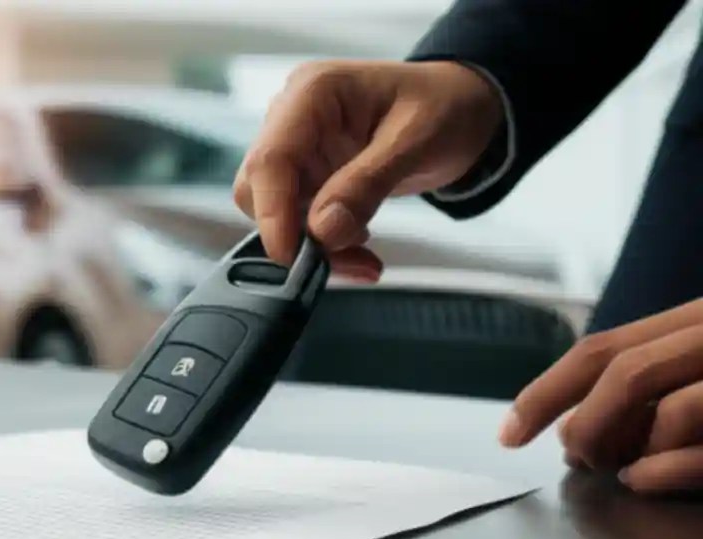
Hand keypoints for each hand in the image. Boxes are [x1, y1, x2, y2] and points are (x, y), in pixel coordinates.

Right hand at [233, 60, 503, 279]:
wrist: (462, 107)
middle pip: (260, 189)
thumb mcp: (416, 141)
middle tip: (346, 261)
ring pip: (275, 212)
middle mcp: (292, 118)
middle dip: (295, 235)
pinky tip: (359, 249)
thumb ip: (367, 184)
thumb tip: (323, 230)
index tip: (293, 256)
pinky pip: (298, 220)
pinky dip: (325, 245)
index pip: (270, 159)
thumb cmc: (445, 106)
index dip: (273, 213)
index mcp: (313, 93)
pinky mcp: (307, 176)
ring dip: (313, 246)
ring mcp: (297, 149)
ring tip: (362, 260)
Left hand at [500, 299, 702, 493]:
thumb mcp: (691, 365)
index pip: (603, 348)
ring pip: (670, 411)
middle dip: (586, 428)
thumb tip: (571, 431)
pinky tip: (644, 482)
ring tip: (625, 472)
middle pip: (626, 372)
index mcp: (698, 319)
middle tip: (578, 462)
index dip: (545, 393)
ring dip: (632, 450)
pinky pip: (702, 454)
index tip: (509, 434)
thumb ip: (645, 381)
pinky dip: (662, 473)